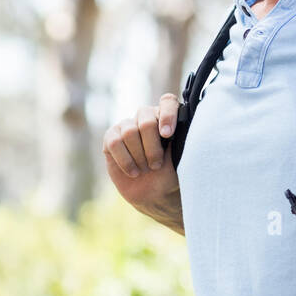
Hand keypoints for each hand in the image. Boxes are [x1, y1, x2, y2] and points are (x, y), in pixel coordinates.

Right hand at [102, 94, 183, 231]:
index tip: (168, 135)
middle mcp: (147, 117)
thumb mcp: (183, 158)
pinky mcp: (111, 137)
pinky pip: (114, 142)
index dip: (167, 116)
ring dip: (139, 156)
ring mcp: (128, 125)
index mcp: (168, 117)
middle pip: (146, 120)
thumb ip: (182, 140)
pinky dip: (125, 160)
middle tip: (156, 165)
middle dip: (152, 147)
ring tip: (145, 170)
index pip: (167, 102)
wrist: (155, 194)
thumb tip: (184, 128)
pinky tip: (134, 172)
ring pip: (129, 132)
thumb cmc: (171, 173)